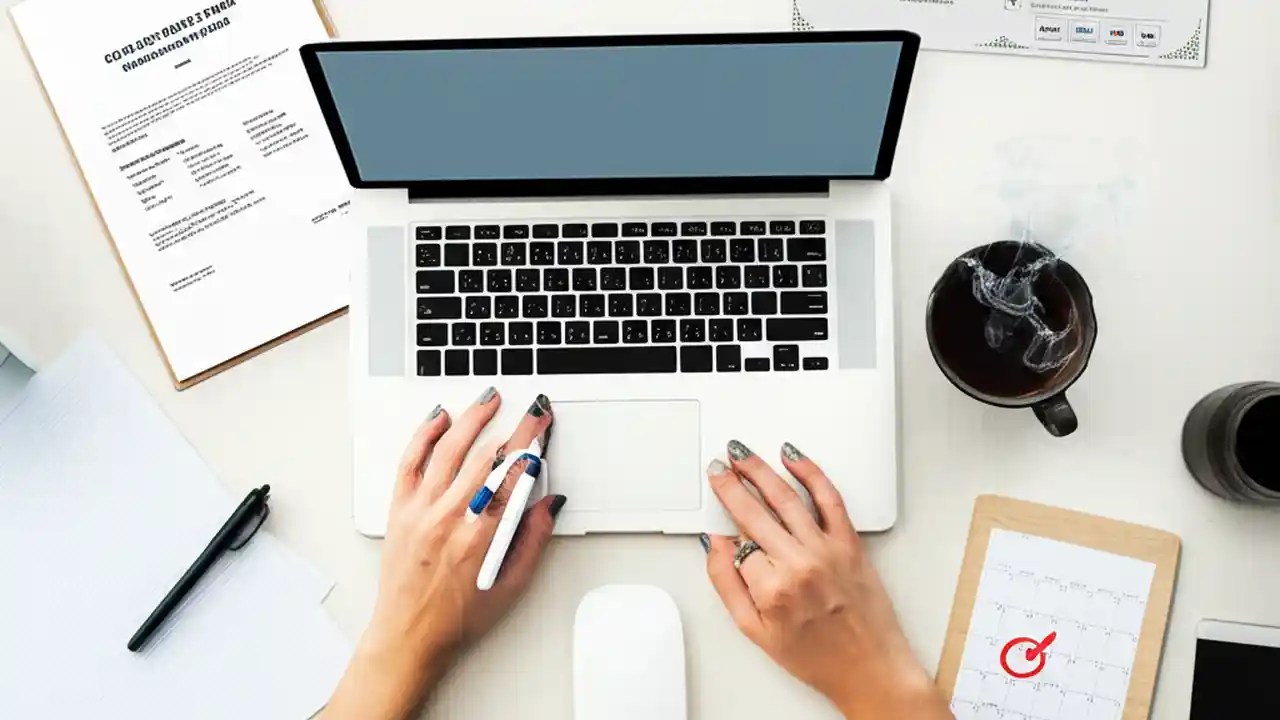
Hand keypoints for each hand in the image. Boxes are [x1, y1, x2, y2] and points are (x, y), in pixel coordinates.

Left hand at [325, 389, 562, 719]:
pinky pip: (410, 462)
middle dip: (513, 425)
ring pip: (448, 450)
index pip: (515, 473)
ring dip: (472, 419)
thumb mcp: (513, 585)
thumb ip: (533, 539)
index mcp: (482, 535)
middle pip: (487, 456)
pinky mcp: (400, 510)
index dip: (533, 441)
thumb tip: (548, 502)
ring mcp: (421, 510)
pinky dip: (424, 436)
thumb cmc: (459, 617)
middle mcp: (450, 517)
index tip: (542, 421)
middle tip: (528, 407)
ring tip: (488, 400)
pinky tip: (439, 419)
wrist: (409, 635)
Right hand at [702, 441, 950, 719]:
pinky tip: (793, 458)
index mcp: (772, 589)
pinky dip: (810, 472)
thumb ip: (728, 585)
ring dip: (759, 470)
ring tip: (743, 454)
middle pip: (754, 511)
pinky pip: (829, 498)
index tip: (717, 525)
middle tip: (718, 467)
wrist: (870, 669)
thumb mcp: (755, 632)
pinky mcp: (850, 542)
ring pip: (786, 497)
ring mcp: (827, 549)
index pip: (736, 544)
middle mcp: (799, 563)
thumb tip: (715, 547)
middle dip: (730, 484)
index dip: (725, 535)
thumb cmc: (817, 657)